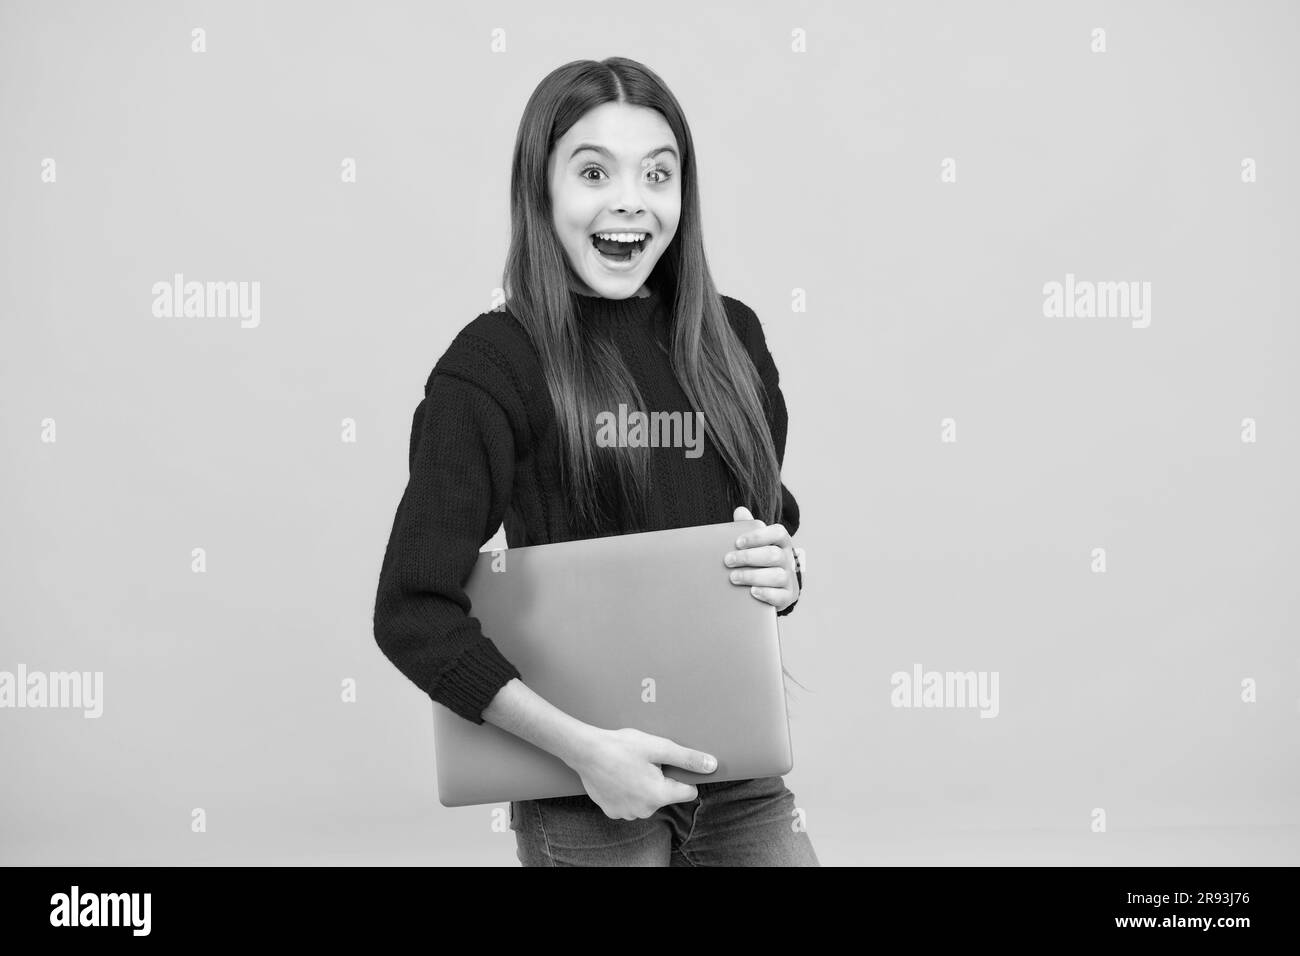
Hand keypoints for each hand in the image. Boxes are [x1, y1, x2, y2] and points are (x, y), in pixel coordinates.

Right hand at [565, 727, 717, 819]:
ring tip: (629, 768)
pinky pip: (629, 803)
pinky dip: (627, 792)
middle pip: (666, 795)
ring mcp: (627, 813)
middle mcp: (644, 810)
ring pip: (647, 800)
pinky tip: (619, 777)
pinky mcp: (612, 812)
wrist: (585, 751)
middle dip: (660, 780)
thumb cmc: (621, 746)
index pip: (688, 791)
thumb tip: (711, 766)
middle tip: (644, 762)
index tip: (668, 764)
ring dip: (643, 786)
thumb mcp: (658, 747)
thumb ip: (687, 758)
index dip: (682, 775)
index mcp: (659, 795)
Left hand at [724, 505, 799, 612]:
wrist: (769, 586)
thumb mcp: (753, 544)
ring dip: (753, 576)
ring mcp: (790, 578)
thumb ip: (747, 528)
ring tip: (733, 578)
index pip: (778, 533)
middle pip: (774, 555)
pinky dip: (767, 594)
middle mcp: (788, 559)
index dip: (758, 536)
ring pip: (777, 576)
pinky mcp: (788, 596)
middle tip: (728, 561)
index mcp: (781, 542)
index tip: (738, 543)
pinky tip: (752, 592)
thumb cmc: (758, 561)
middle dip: (749, 558)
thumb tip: (740, 511)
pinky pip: (781, 596)